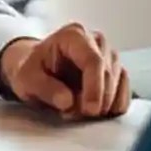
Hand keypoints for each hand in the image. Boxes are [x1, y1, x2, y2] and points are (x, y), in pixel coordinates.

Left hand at [0, 23, 130, 120]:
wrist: (37, 68)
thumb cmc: (32, 69)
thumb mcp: (26, 79)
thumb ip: (44, 88)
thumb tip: (67, 101)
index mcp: (74, 35)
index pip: (93, 61)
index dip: (94, 88)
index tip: (89, 110)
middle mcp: (96, 40)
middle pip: (107, 74)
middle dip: (94, 101)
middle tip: (72, 115)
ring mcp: (109, 55)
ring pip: (118, 83)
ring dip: (102, 105)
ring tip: (77, 111)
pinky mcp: (116, 70)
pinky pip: (124, 91)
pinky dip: (113, 106)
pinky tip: (96, 111)